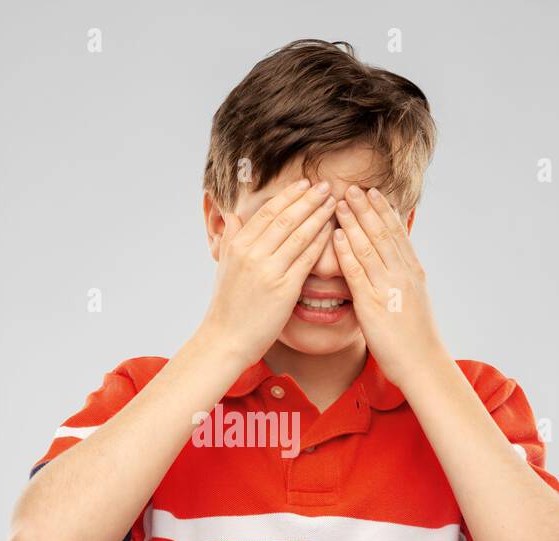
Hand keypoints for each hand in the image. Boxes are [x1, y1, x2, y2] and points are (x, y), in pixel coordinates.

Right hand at [199, 178, 336, 367]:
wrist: (226, 339)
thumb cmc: (227, 305)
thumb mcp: (224, 267)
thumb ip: (230, 239)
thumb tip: (231, 215)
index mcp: (238, 245)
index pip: (268, 212)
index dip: (289, 195)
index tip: (305, 183)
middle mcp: (253, 254)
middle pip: (287, 218)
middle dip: (309, 199)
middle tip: (326, 185)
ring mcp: (269, 271)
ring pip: (300, 234)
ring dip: (319, 215)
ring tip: (334, 202)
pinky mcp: (284, 289)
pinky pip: (307, 259)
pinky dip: (320, 241)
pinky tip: (331, 231)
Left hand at [332, 185, 445, 385]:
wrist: (423, 363)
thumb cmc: (416, 337)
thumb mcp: (414, 300)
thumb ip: (403, 280)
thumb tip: (395, 264)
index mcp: (413, 272)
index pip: (397, 233)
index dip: (384, 210)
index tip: (373, 192)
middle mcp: (403, 274)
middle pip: (383, 233)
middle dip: (367, 208)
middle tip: (352, 186)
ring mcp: (388, 288)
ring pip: (369, 246)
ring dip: (353, 221)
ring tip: (339, 201)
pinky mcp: (373, 304)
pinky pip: (357, 272)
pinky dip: (347, 251)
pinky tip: (337, 235)